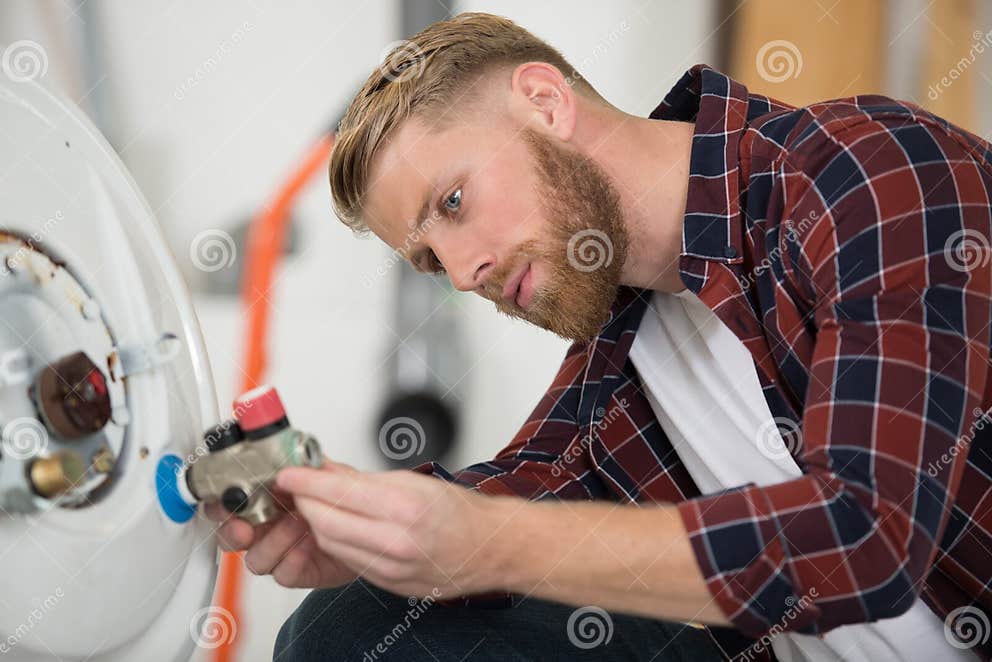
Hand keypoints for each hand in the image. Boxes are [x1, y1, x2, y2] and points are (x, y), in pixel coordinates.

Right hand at [204, 460, 358, 588]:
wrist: (367, 525)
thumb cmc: (342, 499)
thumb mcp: (328, 473)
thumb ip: (305, 466)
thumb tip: (288, 455)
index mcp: (266, 500)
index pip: (229, 504)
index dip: (220, 505)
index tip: (228, 500)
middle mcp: (267, 527)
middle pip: (230, 536)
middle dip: (234, 531)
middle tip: (247, 525)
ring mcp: (280, 551)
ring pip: (255, 558)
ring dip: (274, 541)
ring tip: (298, 523)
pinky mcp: (296, 571)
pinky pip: (283, 574)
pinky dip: (294, 559)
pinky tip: (309, 543)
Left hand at [274, 464, 504, 598]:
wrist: (488, 548)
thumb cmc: (459, 512)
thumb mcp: (411, 481)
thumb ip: (362, 479)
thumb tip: (326, 469)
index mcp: (404, 507)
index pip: (337, 493)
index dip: (305, 482)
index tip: (289, 473)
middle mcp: (397, 541)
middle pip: (327, 523)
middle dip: (305, 502)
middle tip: (297, 487)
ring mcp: (392, 568)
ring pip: (332, 545)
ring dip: (316, 524)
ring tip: (314, 505)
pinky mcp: (388, 584)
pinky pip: (349, 561)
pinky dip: (336, 543)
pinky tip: (336, 528)